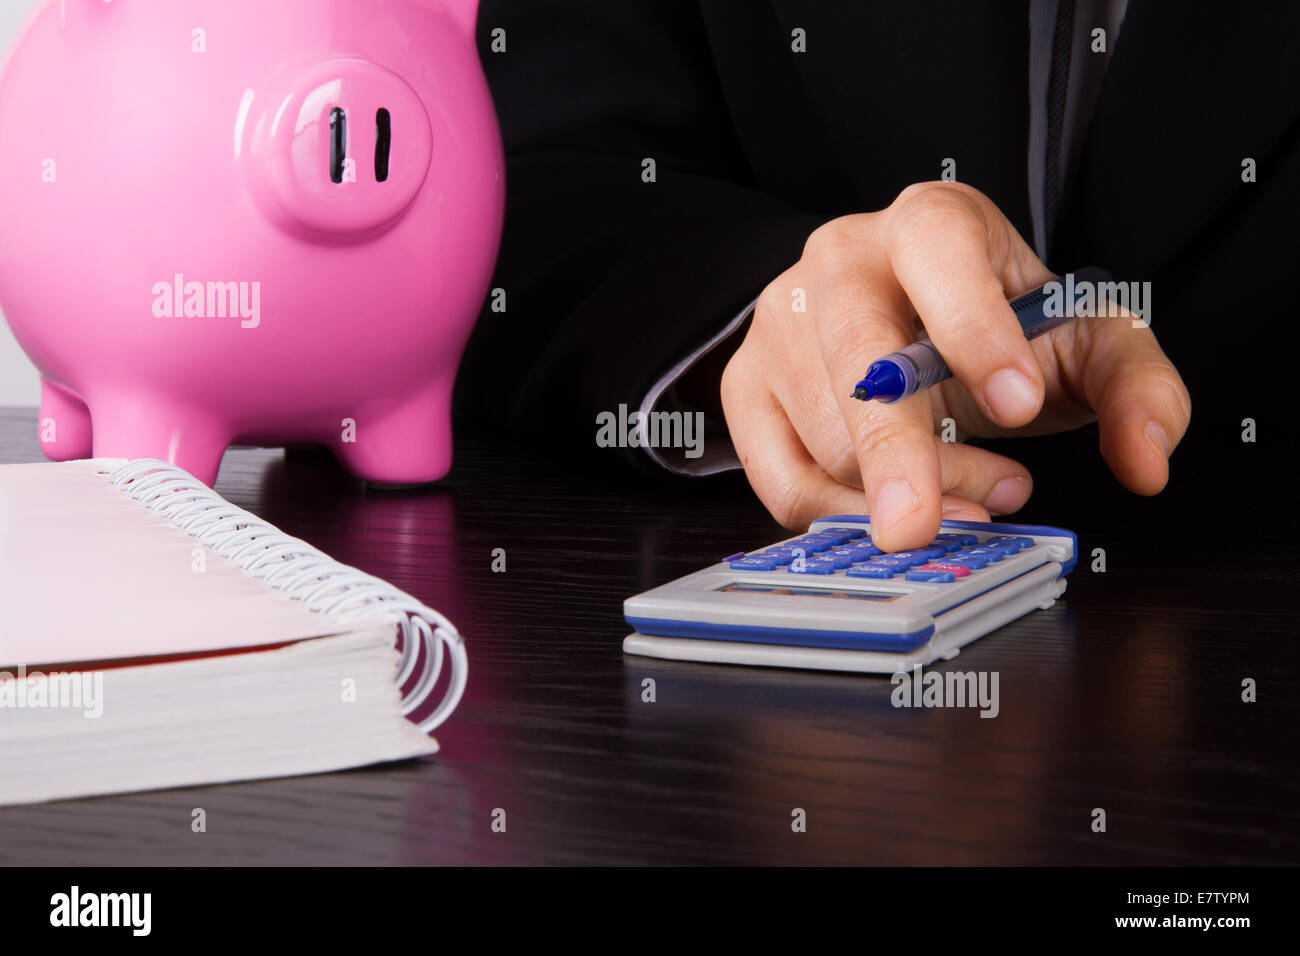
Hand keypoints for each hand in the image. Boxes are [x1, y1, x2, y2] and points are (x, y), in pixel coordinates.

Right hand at [720, 181, 1190, 551]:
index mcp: (927, 223)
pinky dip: (842, 517)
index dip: (974, 325)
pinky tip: (902, 511)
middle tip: (928, 525)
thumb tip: (1146, 462)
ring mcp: (779, 324)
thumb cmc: (1003, 328)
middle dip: (896, 449)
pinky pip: (779, 478)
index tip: (1019, 404)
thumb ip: (1138, 390)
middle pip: (854, 352)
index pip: (936, 249)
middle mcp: (839, 260)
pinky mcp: (746, 388)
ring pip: (825, 432)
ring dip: (908, 489)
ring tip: (980, 491)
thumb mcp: (1089, 342)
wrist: (914, 325)